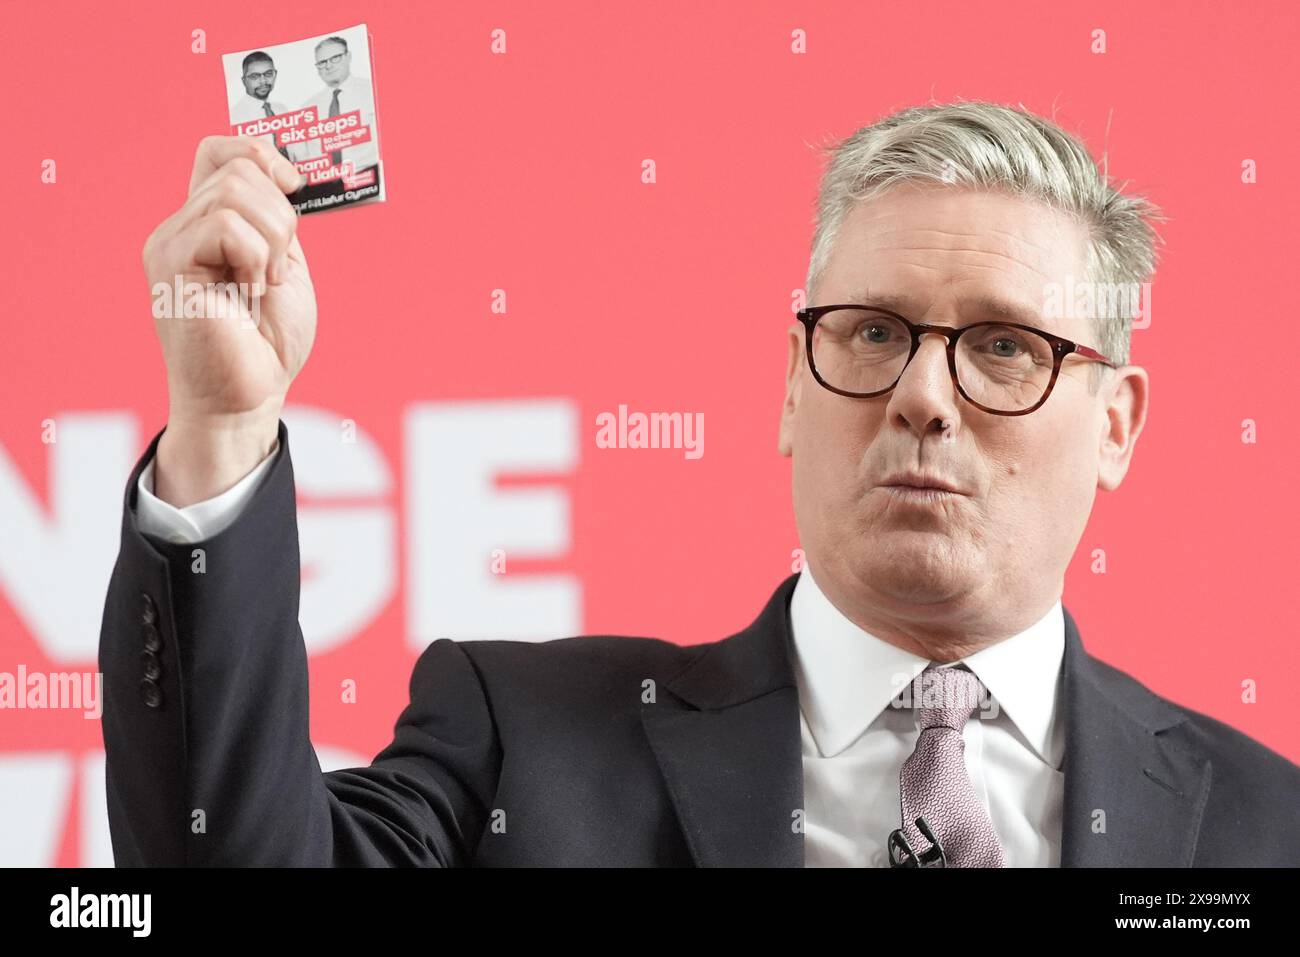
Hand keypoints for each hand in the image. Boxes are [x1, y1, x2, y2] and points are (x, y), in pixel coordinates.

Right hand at [144, 136, 316, 505]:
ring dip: (272, 241)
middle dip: (281, 216)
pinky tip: (248, 293)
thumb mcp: (282, 267)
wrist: (247, 397)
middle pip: (239, 168)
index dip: (259, 153)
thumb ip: (275, 223)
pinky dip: (256, 257)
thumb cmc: (265, 343)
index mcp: (206, 225)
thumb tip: (286, 174)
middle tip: (276, 270)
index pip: (218, 152)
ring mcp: (171, 244)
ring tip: (262, 285)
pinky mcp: (170, 264)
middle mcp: (180, 228)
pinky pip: (226, 224)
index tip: (293, 187)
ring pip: (235, 192)